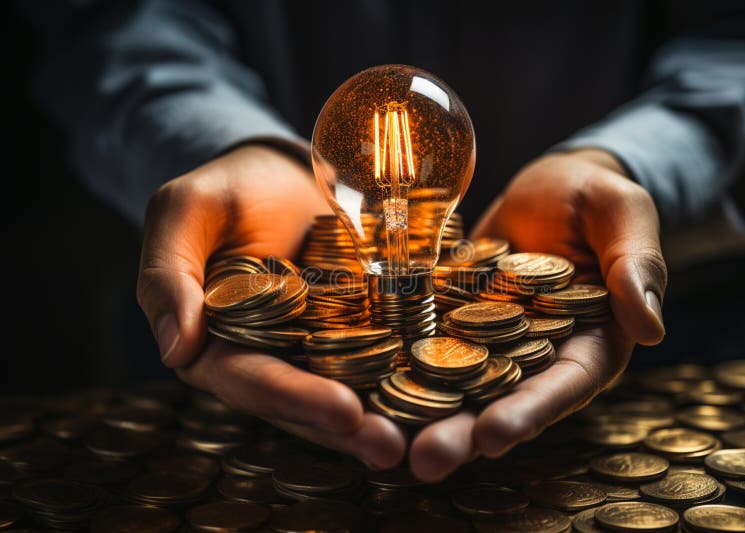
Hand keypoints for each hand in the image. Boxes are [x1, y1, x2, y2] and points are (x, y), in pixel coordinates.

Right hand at [137, 145, 405, 467]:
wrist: (283, 171)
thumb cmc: (226, 189)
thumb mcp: (186, 212)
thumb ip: (168, 274)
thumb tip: (175, 350)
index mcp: (218, 346)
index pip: (253, 381)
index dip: (294, 399)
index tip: (342, 411)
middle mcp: (272, 358)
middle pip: (309, 399)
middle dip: (350, 426)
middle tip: (394, 445)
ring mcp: (321, 347)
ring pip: (352, 388)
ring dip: (388, 414)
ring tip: (431, 435)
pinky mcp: (362, 328)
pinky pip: (388, 354)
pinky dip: (415, 372)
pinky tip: (453, 388)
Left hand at [408, 149, 667, 480]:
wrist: (548, 185)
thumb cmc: (596, 197)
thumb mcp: (622, 214)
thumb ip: (636, 265)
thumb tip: (651, 327)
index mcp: (589, 342)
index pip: (562, 385)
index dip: (530, 412)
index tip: (494, 436)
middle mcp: (536, 353)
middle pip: (501, 400)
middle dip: (464, 432)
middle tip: (426, 460)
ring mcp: (489, 340)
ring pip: (454, 382)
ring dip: (422, 412)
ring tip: (383, 439)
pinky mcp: (452, 318)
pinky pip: (423, 342)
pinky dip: (395, 362)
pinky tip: (359, 381)